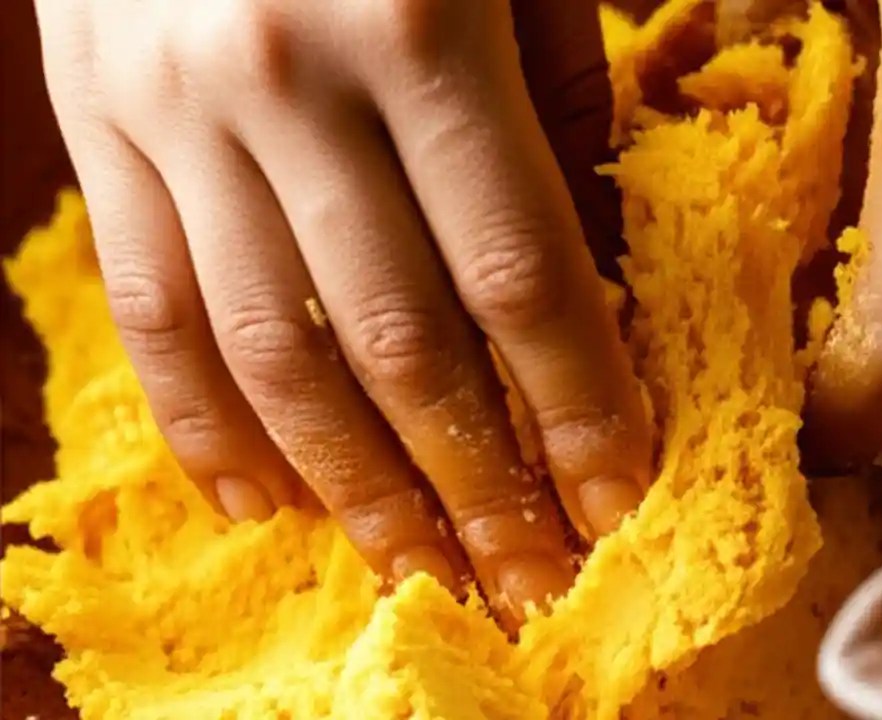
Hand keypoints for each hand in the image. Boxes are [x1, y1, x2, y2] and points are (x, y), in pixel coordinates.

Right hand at [36, 0, 651, 624]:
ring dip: (352, 482)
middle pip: (398, 338)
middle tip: (528, 577)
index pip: (518, 271)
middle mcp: (287, 83)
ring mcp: (171, 110)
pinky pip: (149, 307)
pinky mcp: (95, 124)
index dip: (575, 403)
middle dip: (474, 480)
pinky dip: (204, 423)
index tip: (614, 498)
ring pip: (268, 349)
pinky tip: (265, 501)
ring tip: (418, 566)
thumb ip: (558, 113)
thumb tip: (588, 285)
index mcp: (422, 29)